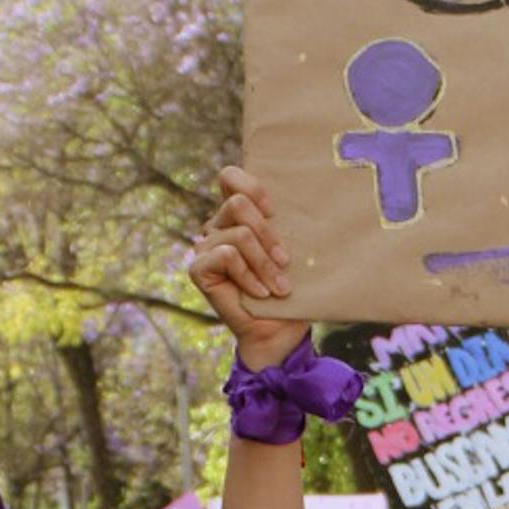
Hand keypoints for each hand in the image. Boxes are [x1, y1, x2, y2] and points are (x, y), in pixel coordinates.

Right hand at [187, 163, 305, 369]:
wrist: (278, 331)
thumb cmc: (289, 290)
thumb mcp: (291, 251)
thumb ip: (285, 224)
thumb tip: (309, 201)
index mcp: (237, 216)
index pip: (230, 177)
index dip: (252, 187)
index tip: (274, 212)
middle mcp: (217, 226)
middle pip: (238, 204)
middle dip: (268, 234)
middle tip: (285, 261)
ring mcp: (205, 247)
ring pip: (239, 235)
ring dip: (264, 264)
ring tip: (279, 286)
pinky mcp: (198, 268)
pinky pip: (227, 256)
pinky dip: (249, 276)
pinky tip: (260, 293)